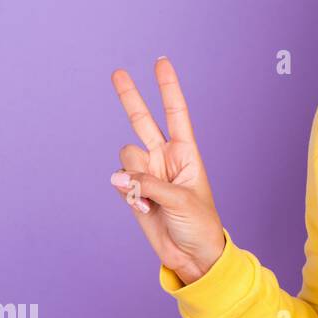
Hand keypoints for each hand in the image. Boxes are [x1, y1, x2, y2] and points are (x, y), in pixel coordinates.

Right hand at [109, 57, 225, 284]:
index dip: (168, 88)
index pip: (175, 113)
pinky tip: (142, 207)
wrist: (191, 255)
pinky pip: (119, 181)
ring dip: (133, 175)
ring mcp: (146, 173)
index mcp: (186, 152)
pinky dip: (127, 193)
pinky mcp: (132, 192)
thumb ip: (149, 184)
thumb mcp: (182, 200)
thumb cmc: (200, 224)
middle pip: (142, 120)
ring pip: (125, 156)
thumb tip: (118, 176)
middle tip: (117, 71)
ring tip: (149, 197)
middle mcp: (164, 157)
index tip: (161, 62)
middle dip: (130, 96)